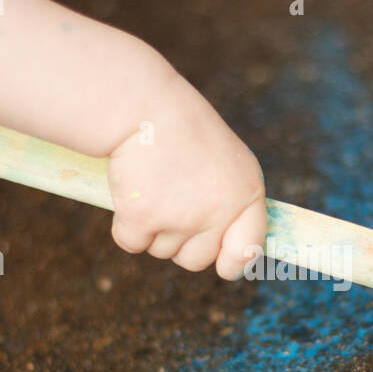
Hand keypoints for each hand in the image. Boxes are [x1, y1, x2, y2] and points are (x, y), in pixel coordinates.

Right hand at [106, 73, 265, 279]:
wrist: (142, 105)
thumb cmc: (181, 127)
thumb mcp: (225, 160)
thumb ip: (229, 201)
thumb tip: (227, 254)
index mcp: (246, 193)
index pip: (247, 248)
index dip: (233, 262)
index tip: (224, 266)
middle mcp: (219, 211)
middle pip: (196, 260)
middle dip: (180, 242)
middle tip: (169, 202)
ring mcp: (181, 218)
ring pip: (161, 251)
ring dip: (151, 227)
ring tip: (151, 184)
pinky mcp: (143, 219)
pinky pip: (131, 243)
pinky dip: (124, 225)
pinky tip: (130, 191)